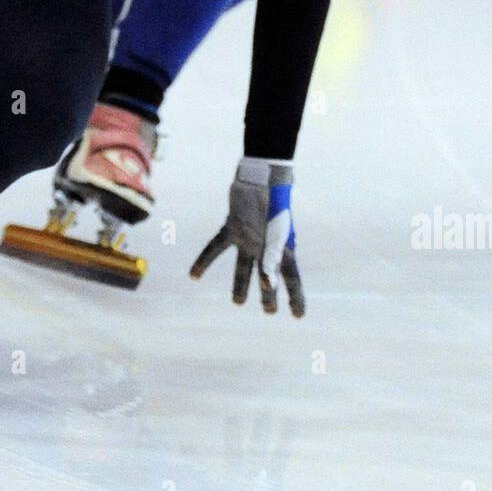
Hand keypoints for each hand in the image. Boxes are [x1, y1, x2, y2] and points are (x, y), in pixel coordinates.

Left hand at [189, 158, 304, 315]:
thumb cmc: (275, 202)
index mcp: (284, 249)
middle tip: (269, 311)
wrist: (262, 175)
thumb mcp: (276, 234)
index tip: (298, 315)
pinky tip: (193, 275)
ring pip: (243, 267)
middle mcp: (266, 247)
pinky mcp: (232, 228)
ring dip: (240, 285)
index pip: (292, 279)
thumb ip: (272, 260)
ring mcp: (249, 239)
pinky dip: (204, 261)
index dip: (296, 298)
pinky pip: (216, 247)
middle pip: (268, 277)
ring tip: (237, 303)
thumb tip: (268, 286)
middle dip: (269, 296)